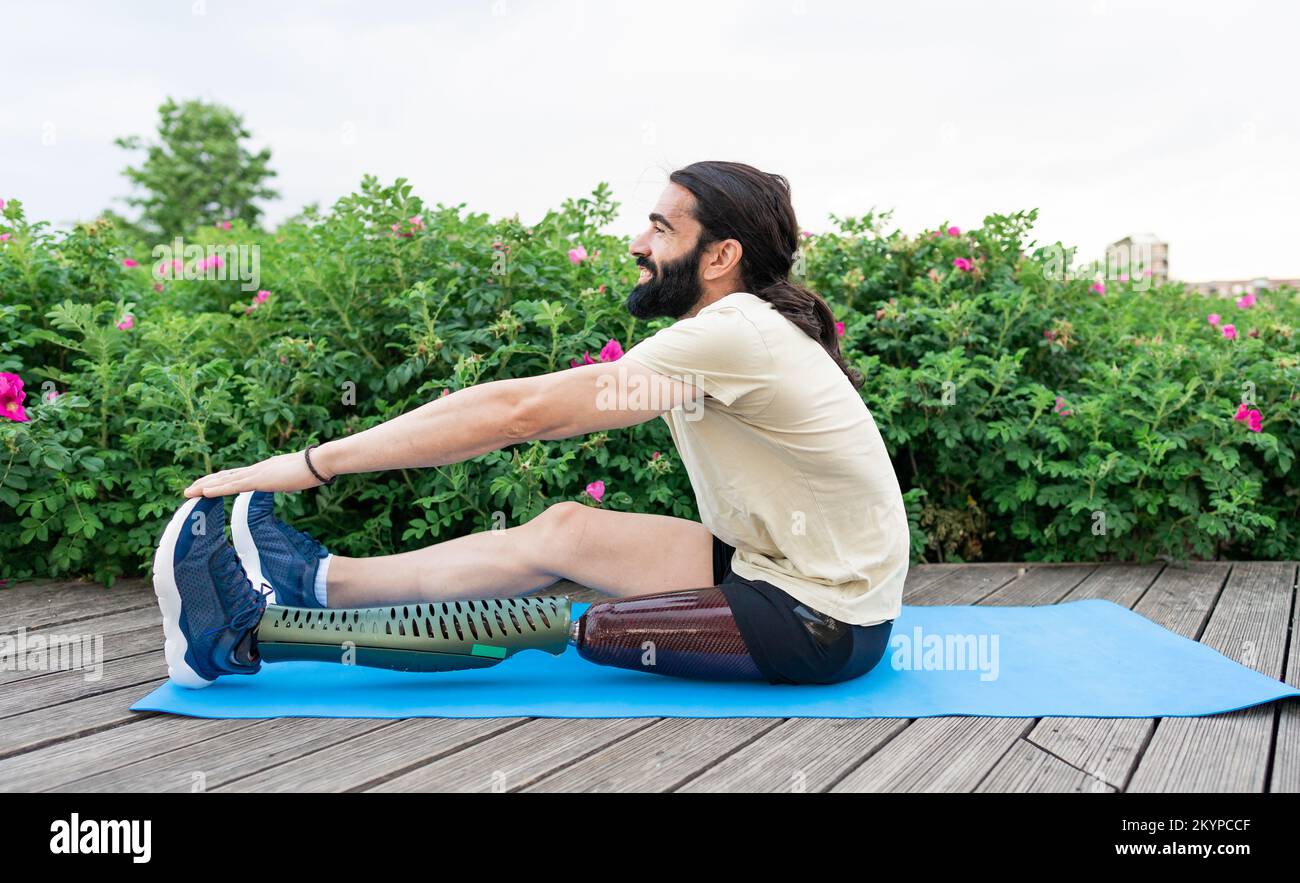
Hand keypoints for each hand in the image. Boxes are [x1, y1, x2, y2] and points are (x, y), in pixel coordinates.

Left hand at [184, 450, 327, 497]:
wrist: (319, 462)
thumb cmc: (312, 470)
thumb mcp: (295, 478)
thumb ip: (287, 480)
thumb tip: (288, 484)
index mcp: (263, 469)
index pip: (236, 475)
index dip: (219, 480)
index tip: (206, 486)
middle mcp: (256, 469)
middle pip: (224, 476)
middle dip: (205, 483)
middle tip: (188, 490)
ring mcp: (256, 474)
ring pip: (223, 481)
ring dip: (204, 487)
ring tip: (187, 492)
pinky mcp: (259, 480)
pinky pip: (233, 486)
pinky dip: (216, 489)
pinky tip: (203, 492)